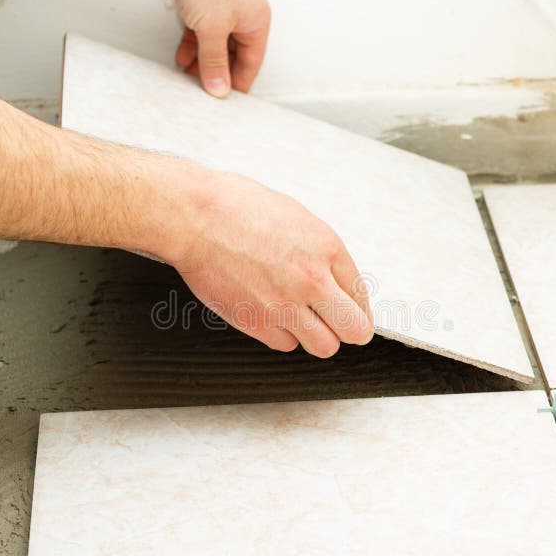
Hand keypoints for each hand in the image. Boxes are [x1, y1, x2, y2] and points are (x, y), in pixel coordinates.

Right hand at [151, 168, 373, 357]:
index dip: (358, 306)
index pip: (361, 294)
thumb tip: (335, 280)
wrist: (195, 218)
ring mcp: (284, 306)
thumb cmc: (237, 208)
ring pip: (323, 347)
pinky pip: (285, 345)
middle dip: (351, 330)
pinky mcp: (256, 322)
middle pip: (353, 331)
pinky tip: (272, 315)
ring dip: (317, 336)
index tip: (352, 311)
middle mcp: (311, 280)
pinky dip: (283, 335)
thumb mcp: (296, 217)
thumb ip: (321, 252)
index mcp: (326, 247)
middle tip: (341, 326)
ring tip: (303, 321)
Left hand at [174, 0, 270, 97]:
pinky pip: (200, 33)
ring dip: (202, 63)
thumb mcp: (212, 26)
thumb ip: (214, 59)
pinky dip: (192, 48)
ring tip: (191, 78)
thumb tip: (219, 86)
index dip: (238, 84)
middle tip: (205, 91)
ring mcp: (221, 11)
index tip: (226, 101)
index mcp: (255, 21)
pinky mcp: (202, 6)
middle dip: (217, 74)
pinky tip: (183, 59)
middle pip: (232, 56)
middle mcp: (241, 16)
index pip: (251, 63)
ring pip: (214, 47)